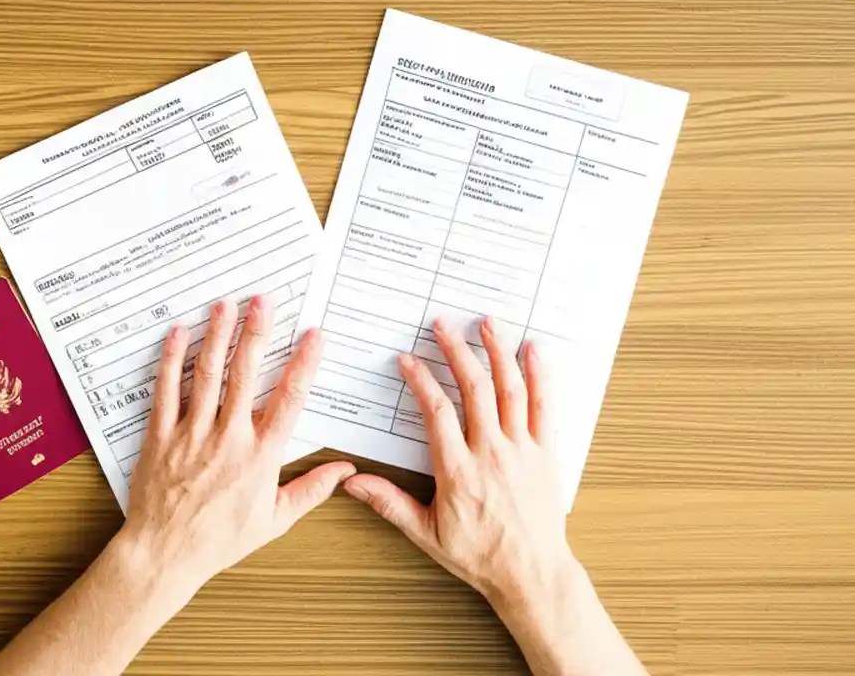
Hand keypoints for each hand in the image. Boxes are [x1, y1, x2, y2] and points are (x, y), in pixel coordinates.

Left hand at [117, 295, 355, 589]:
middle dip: (257, 332)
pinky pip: (166, 389)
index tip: (313, 335)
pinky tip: (178, 332)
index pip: (289, 400)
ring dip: (218, 335)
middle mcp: (228, 437)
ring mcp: (192, 433)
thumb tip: (346, 471)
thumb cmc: (219, 541)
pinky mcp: (161, 435)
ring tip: (226, 304)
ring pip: (207, 374)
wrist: (165, 553)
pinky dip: (172, 358)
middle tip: (264, 299)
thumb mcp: (274, 521)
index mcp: (260, 456)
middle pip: (246, 374)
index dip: (303, 364)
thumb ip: (311, 490)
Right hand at [343, 316, 573, 608]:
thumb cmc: (479, 556)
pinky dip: (540, 375)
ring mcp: (522, 450)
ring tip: (486, 324)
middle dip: (456, 351)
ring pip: (510, 389)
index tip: (408, 360)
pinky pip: (544, 406)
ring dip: (497, 352)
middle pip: (474, 389)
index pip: (436, 412)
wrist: (532, 573)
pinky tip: (533, 350)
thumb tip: (352, 482)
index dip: (421, 380)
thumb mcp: (427, 533)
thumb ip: (389, 503)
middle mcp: (492, 453)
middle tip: (442, 325)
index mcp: (458, 471)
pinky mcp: (546, 453)